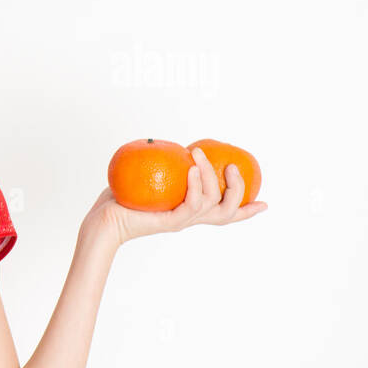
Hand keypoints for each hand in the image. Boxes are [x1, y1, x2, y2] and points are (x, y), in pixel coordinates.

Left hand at [86, 146, 268, 245]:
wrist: (102, 222)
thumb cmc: (120, 199)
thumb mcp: (146, 178)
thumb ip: (163, 166)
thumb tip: (170, 145)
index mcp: (188, 211)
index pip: (223, 213)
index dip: (245, 211)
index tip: (264, 203)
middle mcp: (188, 218)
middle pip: (227, 211)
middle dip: (238, 189)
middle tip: (235, 167)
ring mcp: (181, 221)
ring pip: (212, 202)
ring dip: (211, 175)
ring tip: (200, 154)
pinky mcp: (170, 222)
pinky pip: (191, 205)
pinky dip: (195, 184)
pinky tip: (192, 167)